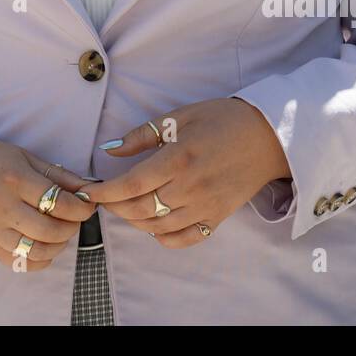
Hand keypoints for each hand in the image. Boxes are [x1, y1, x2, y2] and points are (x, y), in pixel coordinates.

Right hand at [0, 140, 97, 269]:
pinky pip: (19, 264)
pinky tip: (43, 246)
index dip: (81, 207)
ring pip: (37, 251)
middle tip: (75, 219)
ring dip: (58, 245)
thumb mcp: (24, 157)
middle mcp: (3, 207)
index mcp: (15, 180)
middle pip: (50, 231)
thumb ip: (58, 175)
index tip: (87, 205)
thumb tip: (88, 188)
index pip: (58, 202)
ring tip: (60, 233)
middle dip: (72, 227)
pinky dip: (39, 260)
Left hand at [78, 98, 291, 247]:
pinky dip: (162, 237)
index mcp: (177, 158)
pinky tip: (153, 224)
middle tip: (102, 198)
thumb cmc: (221, 119)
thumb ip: (142, 135)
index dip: (105, 193)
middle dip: (113, 207)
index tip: (88, 193)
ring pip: (157, 227)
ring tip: (124, 207)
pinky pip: (184, 238)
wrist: (268, 136)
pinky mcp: (218, 218)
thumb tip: (108, 150)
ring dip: (134, 221)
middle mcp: (189, 187)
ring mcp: (205, 206)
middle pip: (139, 209)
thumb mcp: (179, 116)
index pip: (131, 185)